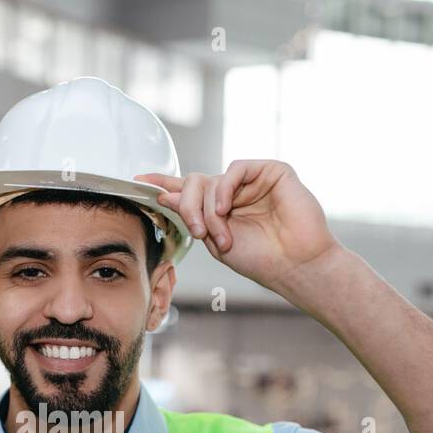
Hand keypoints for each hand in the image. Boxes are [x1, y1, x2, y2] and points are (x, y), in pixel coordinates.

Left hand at [135, 160, 340, 300]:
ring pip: (212, 179)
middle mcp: (233, 192)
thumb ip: (191, 215)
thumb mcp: (215, 240)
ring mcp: (252, 180)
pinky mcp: (272, 171)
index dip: (164, 183)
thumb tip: (165, 194)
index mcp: (220, 209)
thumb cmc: (260, 258)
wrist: (293, 264)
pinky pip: (236, 168)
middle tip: (198, 233)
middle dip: (189, 207)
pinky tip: (226, 209)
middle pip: (194, 183)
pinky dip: (226, 188)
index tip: (139, 181)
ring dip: (209, 209)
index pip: (188, 190)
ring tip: (220, 235)